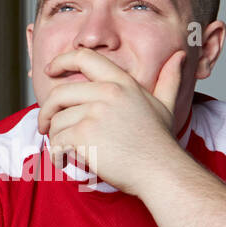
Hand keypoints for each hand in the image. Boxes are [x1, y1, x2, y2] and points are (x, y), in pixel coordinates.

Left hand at [36, 48, 185, 194]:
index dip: (61, 61)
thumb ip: (169, 80)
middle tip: (45, 126)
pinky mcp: (84, 135)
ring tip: (69, 149)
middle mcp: (107, 93)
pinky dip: (57, 154)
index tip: (49, 70)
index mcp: (121, 82)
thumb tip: (180, 56)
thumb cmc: (159, 141)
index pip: (84, 57)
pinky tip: (67, 160)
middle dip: (46, 112)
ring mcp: (94, 113)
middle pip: (58, 94)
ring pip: (55, 122)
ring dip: (56, 139)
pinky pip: (56, 141)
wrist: (159, 170)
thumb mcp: (165, 104)